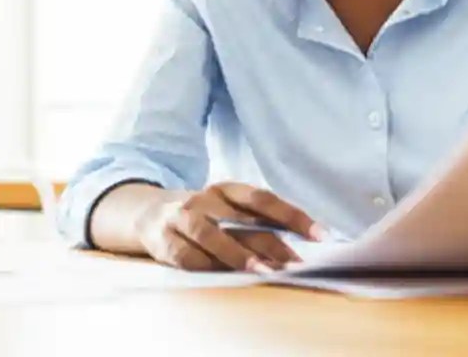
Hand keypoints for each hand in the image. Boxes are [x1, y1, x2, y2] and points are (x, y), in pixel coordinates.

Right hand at [137, 182, 323, 271]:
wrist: (147, 214)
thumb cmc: (201, 218)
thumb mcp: (225, 213)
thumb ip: (255, 227)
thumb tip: (297, 251)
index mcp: (225, 190)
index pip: (263, 199)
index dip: (292, 215)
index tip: (320, 235)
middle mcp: (203, 199)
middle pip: (241, 219)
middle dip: (272, 242)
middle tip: (295, 263)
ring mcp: (180, 218)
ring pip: (210, 234)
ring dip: (237, 253)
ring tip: (262, 270)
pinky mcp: (162, 239)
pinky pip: (186, 255)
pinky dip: (206, 266)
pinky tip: (223, 277)